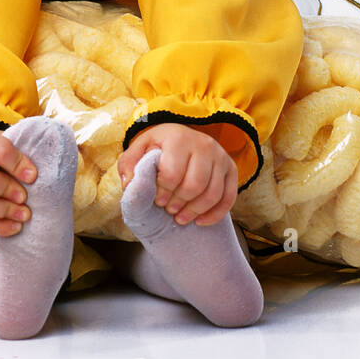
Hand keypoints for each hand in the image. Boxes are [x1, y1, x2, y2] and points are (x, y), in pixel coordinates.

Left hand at [116, 122, 237, 226]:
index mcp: (178, 137)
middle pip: (195, 185)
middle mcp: (203, 143)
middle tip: (169, 209)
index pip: (172, 173)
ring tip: (181, 217)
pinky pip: (229, 197)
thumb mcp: (139, 151)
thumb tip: (130, 184)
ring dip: (195, 211)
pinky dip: (215, 214)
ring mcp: (220, 155)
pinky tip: (200, 221)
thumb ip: (129, 165)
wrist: (180, 139)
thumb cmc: (158, 148)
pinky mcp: (231, 168)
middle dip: (179, 203)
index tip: (157, 200)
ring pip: (213, 193)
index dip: (163, 193)